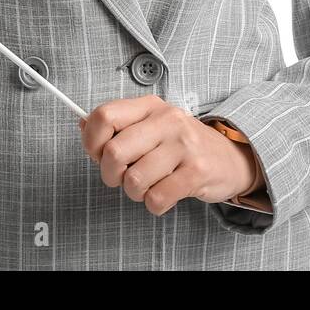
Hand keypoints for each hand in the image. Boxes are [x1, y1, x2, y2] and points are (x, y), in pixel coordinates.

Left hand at [78, 95, 260, 215]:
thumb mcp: (150, 125)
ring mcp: (183, 145)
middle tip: (120, 178)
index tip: (96, 154)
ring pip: (134, 180)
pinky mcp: (196, 172)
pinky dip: (153, 203)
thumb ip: (117, 126)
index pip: (104, 116)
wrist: (228, 157)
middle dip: (109, 174)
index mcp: (149, 106)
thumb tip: (81, 124)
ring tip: (147, 185)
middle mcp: (166, 120)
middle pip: (114, 151)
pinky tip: (163, 193)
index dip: (91, 141)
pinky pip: (157, 198)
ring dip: (134, 192)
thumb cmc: (180, 144)